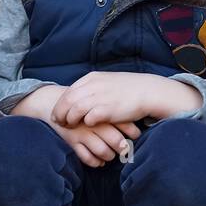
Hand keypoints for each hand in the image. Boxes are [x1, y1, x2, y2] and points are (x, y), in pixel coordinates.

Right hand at [9, 83, 139, 167]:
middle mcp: (92, 122)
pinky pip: (86, 157)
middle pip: (114, 139)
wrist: (53, 102)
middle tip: (125, 150)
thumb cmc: (81, 103)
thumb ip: (112, 106)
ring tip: (111, 155)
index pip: (122, 122)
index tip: (135, 136)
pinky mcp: (72, 141)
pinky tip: (100, 161)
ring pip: (101, 150)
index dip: (132, 132)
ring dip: (109, 156)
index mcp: (101, 110)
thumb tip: (135, 114)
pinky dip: (95, 162)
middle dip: (122, 147)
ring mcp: (81, 132)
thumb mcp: (95, 99)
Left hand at [51, 71, 200, 127]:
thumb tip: (80, 95)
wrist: (147, 91)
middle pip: (67, 100)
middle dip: (60, 112)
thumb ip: (93, 86)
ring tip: (69, 126)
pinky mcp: (106, 110)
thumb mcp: (107, 81)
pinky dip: (85, 124)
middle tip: (58, 122)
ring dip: (69, 120)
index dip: (60, 103)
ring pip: (74, 110)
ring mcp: (99, 98)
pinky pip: (88, 119)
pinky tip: (87, 127)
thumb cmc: (128, 88)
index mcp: (92, 78)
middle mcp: (93, 86)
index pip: (68, 91)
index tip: (58, 112)